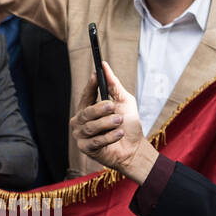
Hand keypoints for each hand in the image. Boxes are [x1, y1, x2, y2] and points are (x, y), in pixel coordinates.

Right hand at [71, 62, 157, 181]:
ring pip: (91, 126)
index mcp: (88, 108)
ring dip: (108, 124)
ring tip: (120, 123)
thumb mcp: (124, 101)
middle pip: (86, 112)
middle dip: (101, 110)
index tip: (96, 74)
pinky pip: (95, 140)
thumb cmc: (128, 125)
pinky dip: (110, 137)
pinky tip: (119, 134)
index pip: (86, 95)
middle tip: (114, 108)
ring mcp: (81, 135)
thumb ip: (113, 84)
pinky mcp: (85, 148)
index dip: (90, 85)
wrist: (134, 149)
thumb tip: (104, 66)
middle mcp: (81, 121)